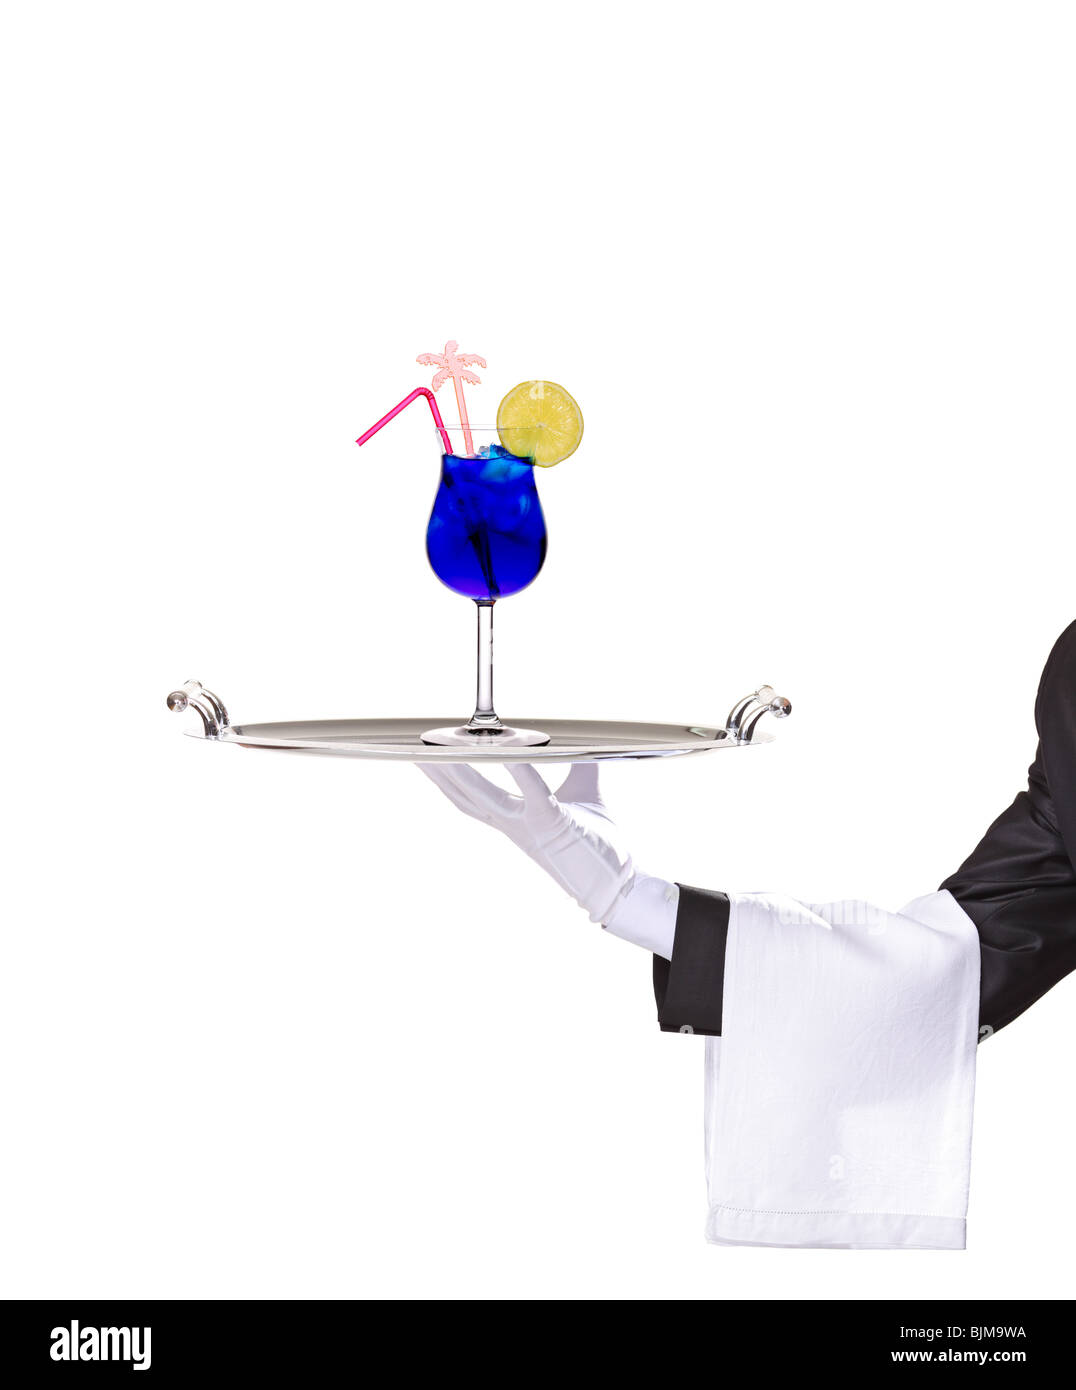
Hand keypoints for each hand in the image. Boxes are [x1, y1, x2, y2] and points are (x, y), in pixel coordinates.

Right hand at [419, 762, 678, 955]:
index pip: (471, 798)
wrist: (618, 886)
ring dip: (460, 772)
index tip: (427, 756)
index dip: (446, 779)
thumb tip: (580, 740)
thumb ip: (578, 765)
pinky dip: (520, 770)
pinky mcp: (553, 824)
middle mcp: (514, 826)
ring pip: (484, 797)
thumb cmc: (599, 845)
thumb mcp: (583, 795)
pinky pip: (532, 792)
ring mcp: (530, 827)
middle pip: (464, 797)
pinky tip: (510, 749)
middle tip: (414, 748)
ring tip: (441, 747)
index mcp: (515, 821)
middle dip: (437, 773)